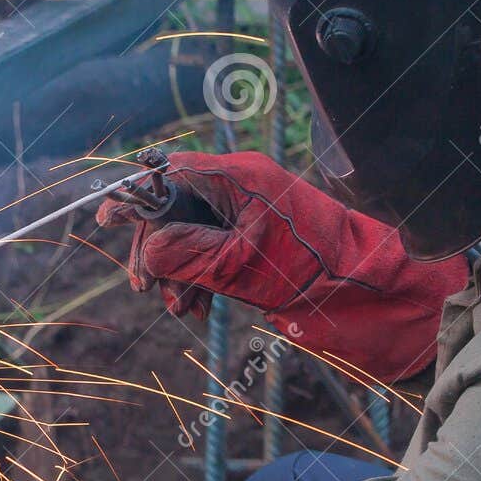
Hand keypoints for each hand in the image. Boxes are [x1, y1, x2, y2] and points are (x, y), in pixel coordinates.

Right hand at [97, 151, 466, 380]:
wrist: (373, 295)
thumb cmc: (313, 272)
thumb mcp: (238, 265)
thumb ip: (185, 253)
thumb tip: (146, 249)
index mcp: (238, 177)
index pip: (169, 172)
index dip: (135, 197)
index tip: (107, 221)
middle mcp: (242, 188)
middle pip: (174, 205)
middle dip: (155, 248)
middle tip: (144, 286)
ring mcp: (251, 213)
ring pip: (192, 233)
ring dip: (177, 270)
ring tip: (180, 308)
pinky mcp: (259, 240)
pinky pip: (214, 249)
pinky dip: (200, 277)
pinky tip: (198, 308)